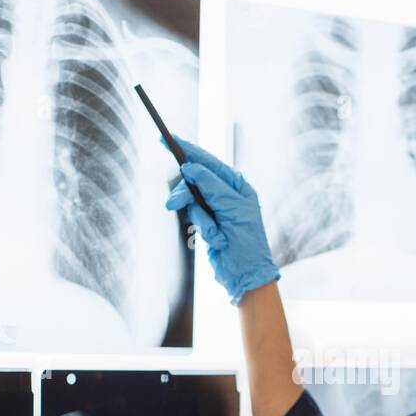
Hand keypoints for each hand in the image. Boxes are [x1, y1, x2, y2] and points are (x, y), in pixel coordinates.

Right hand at [163, 137, 279, 304]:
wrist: (245, 276)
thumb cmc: (247, 244)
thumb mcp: (231, 210)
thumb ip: (211, 186)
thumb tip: (191, 167)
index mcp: (237, 186)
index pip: (209, 162)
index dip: (189, 150)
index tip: (168, 139)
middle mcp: (226, 194)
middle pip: (194, 181)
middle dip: (185, 194)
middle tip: (172, 204)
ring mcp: (216, 209)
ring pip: (191, 201)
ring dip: (200, 220)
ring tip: (212, 234)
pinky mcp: (207, 223)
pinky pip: (194, 218)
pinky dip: (202, 229)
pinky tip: (215, 239)